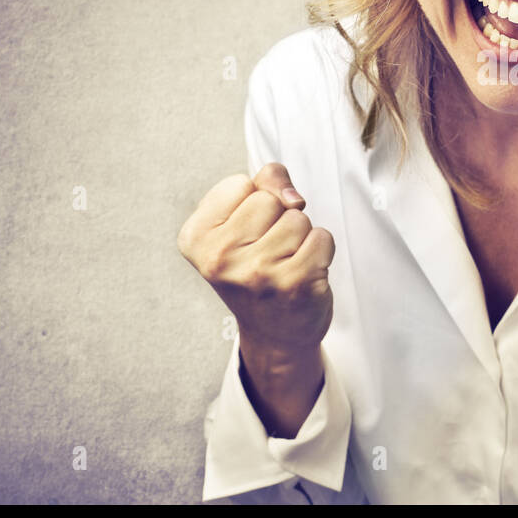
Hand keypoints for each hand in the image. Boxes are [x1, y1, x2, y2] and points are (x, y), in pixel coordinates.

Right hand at [177, 161, 334, 372]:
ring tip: (284, 264)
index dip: (253, 202)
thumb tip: (293, 197)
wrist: (274, 334)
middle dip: (278, 218)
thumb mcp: (242, 221)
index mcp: (196, 238)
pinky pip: (322, 237)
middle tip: (268, 252)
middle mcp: (220, 258)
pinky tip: (303, 273)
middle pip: (270, 200)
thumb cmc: (257, 268)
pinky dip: (320, 250)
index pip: (241, 184)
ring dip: (300, 236)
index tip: (245, 235)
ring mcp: (257, 272)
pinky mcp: (294, 283)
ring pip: (298, 217)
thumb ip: (263, 185)